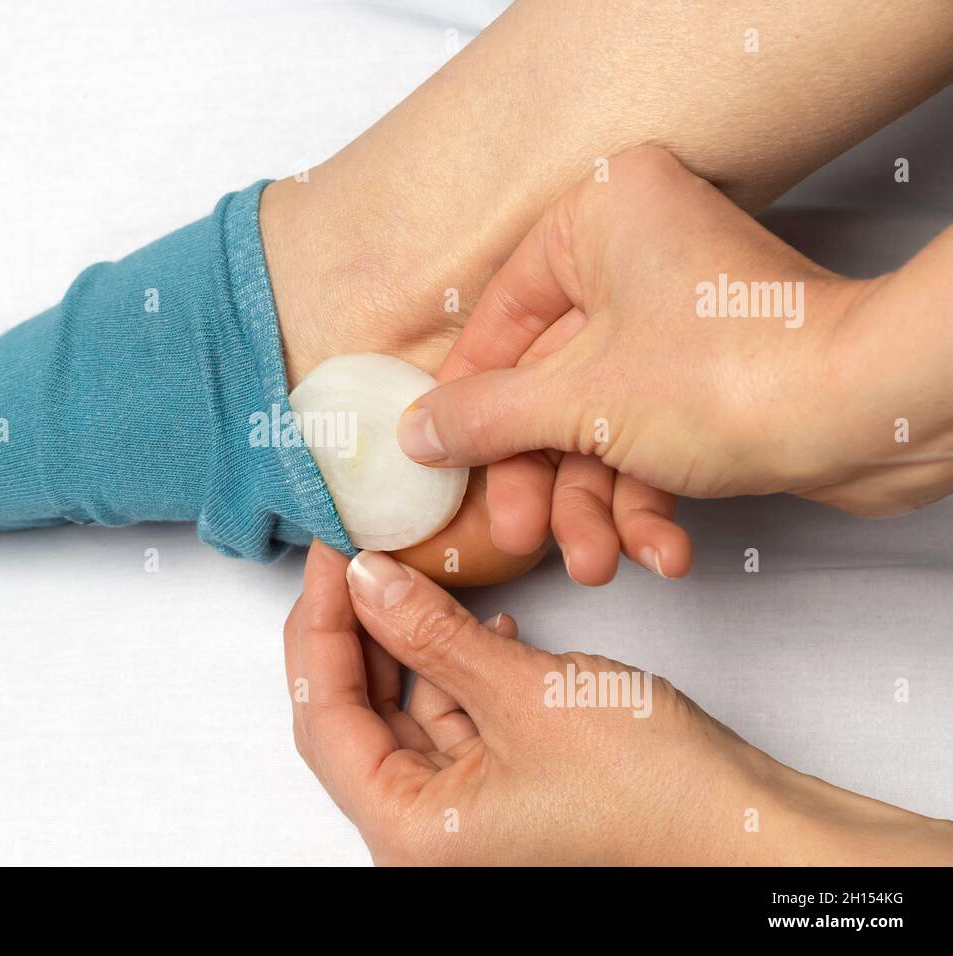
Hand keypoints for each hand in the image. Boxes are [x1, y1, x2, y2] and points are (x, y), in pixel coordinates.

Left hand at [285, 541, 952, 864]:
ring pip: (404, 708)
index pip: (323, 715)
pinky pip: (455, 716)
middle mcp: (426, 830)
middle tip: (354, 553)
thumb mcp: (524, 693)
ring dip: (406, 639)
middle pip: (356, 712)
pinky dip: (455, 665)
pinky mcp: (503, 784)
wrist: (749, 826)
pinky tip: (475, 620)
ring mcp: (465, 810)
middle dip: (354, 628)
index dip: (319, 625)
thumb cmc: (653, 792)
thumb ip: (432, 633)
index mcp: (411, 830)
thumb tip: (366, 579)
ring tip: (403, 568)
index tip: (328, 555)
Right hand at [397, 146, 952, 521]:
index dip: (468, 402)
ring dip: (595, 504)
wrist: (874, 418)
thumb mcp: (576, 405)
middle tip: (522, 533)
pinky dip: (648, 496)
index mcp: (598, 219)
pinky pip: (651, 433)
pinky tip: (660, 549)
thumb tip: (418, 432)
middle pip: (549, 385)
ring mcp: (680, 316)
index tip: (442, 455)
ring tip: (600, 560)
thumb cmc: (737, 375)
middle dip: (544, 477)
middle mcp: (639, 254)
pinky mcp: (714, 372)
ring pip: (599, 421)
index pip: (500, 319)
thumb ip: (483, 418)